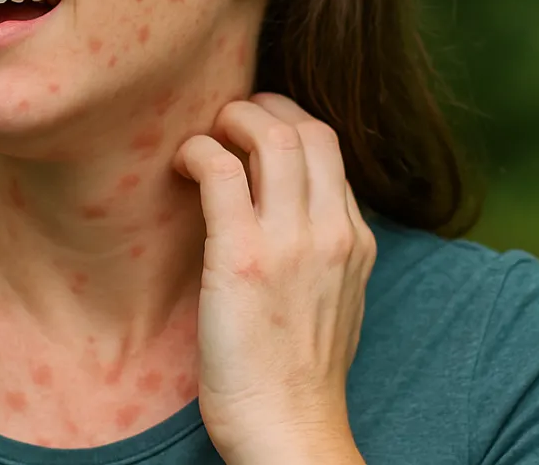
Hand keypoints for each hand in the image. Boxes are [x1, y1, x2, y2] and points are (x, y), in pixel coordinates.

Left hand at [174, 92, 374, 464]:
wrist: (289, 432)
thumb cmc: (298, 377)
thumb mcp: (336, 302)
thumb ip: (323, 252)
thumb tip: (288, 215)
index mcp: (356, 241)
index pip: (330, 148)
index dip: (289, 121)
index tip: (256, 124)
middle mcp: (332, 232)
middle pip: (308, 128)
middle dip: (263, 106)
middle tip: (227, 116)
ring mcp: (291, 242)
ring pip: (272, 135)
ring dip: (231, 118)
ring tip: (205, 132)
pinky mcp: (243, 258)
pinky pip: (220, 170)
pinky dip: (198, 151)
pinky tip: (183, 164)